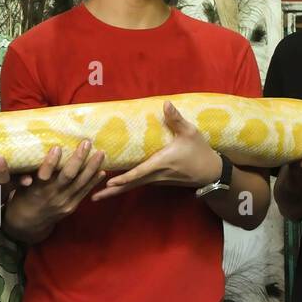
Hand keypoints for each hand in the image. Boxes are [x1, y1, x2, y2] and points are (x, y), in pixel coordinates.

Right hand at [6, 140, 105, 231]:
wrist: (29, 223)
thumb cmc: (24, 197)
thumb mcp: (22, 185)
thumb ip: (32, 171)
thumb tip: (41, 149)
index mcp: (36, 189)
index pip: (44, 173)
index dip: (51, 161)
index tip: (57, 147)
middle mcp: (51, 195)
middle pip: (68, 176)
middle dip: (78, 158)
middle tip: (86, 143)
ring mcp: (63, 202)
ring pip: (80, 183)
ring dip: (92, 167)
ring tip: (101, 153)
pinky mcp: (71, 207)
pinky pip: (84, 192)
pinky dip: (93, 181)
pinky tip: (102, 171)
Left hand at [92, 102, 220, 201]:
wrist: (210, 172)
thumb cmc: (200, 151)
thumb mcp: (190, 133)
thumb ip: (176, 119)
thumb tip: (165, 103)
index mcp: (160, 163)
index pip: (138, 172)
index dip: (123, 177)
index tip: (108, 181)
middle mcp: (155, 175)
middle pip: (130, 185)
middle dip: (111, 192)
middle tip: (92, 198)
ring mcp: (156, 180)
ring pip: (132, 186)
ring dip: (115, 190)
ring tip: (96, 195)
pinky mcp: (157, 181)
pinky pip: (137, 183)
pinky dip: (124, 185)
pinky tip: (113, 185)